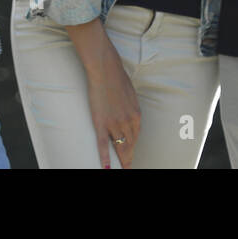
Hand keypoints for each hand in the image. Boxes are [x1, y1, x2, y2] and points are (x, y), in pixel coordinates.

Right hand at [71, 24, 140, 167]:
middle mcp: (128, 122)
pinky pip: (103, 144)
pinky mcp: (101, 123)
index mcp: (136, 115)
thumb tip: (129, 114)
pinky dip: (105, 157)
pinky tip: (107, 167)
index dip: (133, 147)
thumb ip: (130, 107)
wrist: (105, 69)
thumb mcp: (130, 94)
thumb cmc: (117, 77)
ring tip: (121, 169)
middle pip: (129, 145)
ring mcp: (114, 124)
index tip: (131, 154)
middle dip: (129, 158)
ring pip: (119, 147)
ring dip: (120, 160)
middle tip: (128, 167)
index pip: (136, 137)